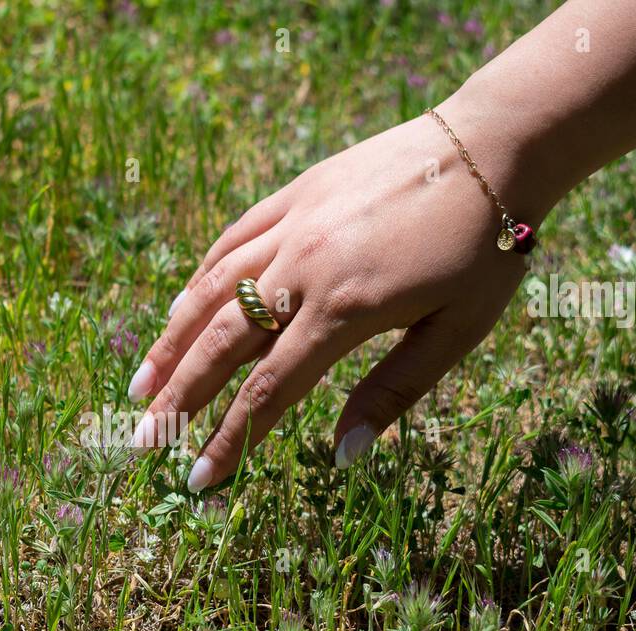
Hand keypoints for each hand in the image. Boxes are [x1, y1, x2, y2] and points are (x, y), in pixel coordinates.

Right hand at [128, 107, 540, 491]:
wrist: (494, 145)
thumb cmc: (485, 248)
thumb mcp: (457, 330)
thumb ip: (394, 391)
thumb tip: (344, 458)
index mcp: (345, 309)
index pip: (269, 391)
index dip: (230, 441)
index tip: (200, 480)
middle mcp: (305, 267)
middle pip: (223, 345)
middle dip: (180, 399)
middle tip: (143, 442)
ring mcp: (293, 226)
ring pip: (212, 291)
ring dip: (171, 342)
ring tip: (141, 385)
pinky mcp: (294, 194)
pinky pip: (231, 242)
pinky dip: (198, 280)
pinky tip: (177, 309)